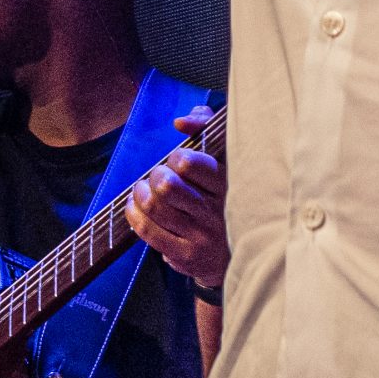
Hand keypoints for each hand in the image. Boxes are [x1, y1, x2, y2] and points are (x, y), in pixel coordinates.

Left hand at [126, 106, 227, 289]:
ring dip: (140, 193)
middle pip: (167, 186)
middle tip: (158, 176)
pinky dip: (134, 215)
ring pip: (155, 207)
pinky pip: (148, 231)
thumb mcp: (228, 162)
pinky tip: (135, 207)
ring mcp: (201, 236)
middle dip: (155, 176)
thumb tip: (180, 122)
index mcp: (229, 184)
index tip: (177, 161)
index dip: (176, 158)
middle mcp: (216, 212)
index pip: (190, 164)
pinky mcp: (187, 256)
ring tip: (142, 189)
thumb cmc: (228, 195)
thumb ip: (207, 129)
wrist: (244, 251)